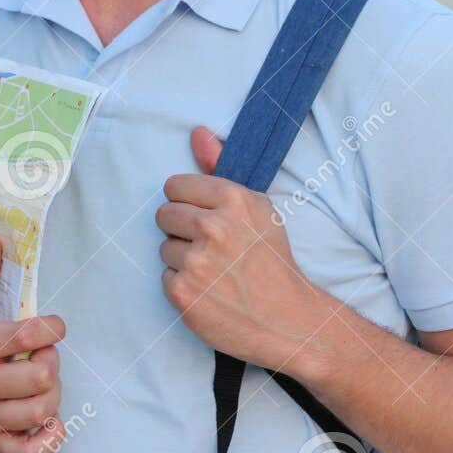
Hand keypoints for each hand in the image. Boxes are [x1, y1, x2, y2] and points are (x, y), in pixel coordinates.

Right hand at [0, 236, 66, 452]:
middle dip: (52, 361)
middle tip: (43, 356)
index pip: (26, 334)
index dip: (53, 327)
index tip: (52, 326)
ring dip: (53, 394)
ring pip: (42, 409)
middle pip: (42, 374)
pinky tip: (46, 420)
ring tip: (42, 383)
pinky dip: (50, 438)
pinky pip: (32, 450)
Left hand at [156, 127, 338, 373]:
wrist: (289, 319)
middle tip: (211, 247)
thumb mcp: (257, 208)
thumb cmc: (272, 262)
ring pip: (163, 247)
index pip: (174, 186)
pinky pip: (164, 277)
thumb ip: (219, 168)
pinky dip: (182, 286)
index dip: (189, 203)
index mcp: (233, 199)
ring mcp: (196, 261)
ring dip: (182, 259)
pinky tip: (208, 291)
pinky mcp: (183, 292)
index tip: (206, 219)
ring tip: (214, 271)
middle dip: (182, 230)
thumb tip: (196, 133)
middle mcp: (213, 226)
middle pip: (164, 214)